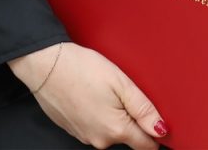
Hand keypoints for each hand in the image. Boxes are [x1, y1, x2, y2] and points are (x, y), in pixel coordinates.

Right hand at [9, 43, 166, 149]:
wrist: (45, 65)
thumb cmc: (82, 69)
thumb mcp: (121, 83)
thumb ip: (144, 109)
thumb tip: (161, 130)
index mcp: (116, 130)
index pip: (146, 145)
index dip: (156, 132)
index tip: (156, 118)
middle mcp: (100, 140)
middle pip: (128, 137)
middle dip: (133, 119)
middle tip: (125, 92)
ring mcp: (85, 136)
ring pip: (110, 131)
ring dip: (114, 116)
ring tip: (106, 90)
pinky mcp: (73, 129)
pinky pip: (94, 126)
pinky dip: (97, 114)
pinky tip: (92, 94)